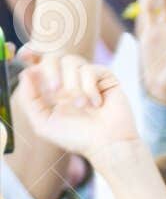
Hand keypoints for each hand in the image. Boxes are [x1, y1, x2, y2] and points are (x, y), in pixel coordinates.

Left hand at [14, 55, 140, 161]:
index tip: (26, 58)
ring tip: (82, 106)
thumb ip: (28, 98)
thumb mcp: (42, 122)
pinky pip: (90, 70)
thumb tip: (25, 72)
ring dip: (73, 85)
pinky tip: (96, 104)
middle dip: (50, 71)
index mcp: (52, 87)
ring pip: (71, 61)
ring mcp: (87, 77)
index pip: (38, 62)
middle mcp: (68, 79)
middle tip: (56, 92)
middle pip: (52, 56)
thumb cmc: (77, 138)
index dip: (31, 53)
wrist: (107, 145)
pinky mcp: (105, 78)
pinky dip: (90, 88)